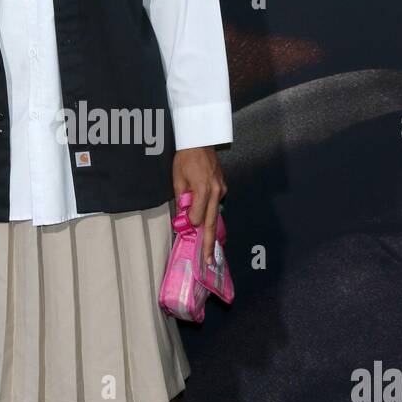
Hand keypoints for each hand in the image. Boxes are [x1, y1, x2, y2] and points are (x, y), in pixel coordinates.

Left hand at [172, 147, 227, 267]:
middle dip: (209, 244)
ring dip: (210, 231)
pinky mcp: (223, 187)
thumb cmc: (186, 157)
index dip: (189, 223)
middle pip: (212, 223)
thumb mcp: (177, 178)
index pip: (197, 217)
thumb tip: (183, 216)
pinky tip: (204, 215)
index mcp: (204, 190)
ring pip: (215, 215)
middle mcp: (216, 192)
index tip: (183, 225)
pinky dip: (209, 213)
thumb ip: (182, 198)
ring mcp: (222, 190)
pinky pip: (216, 204)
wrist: (200, 139)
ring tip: (208, 249)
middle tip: (208, 262)